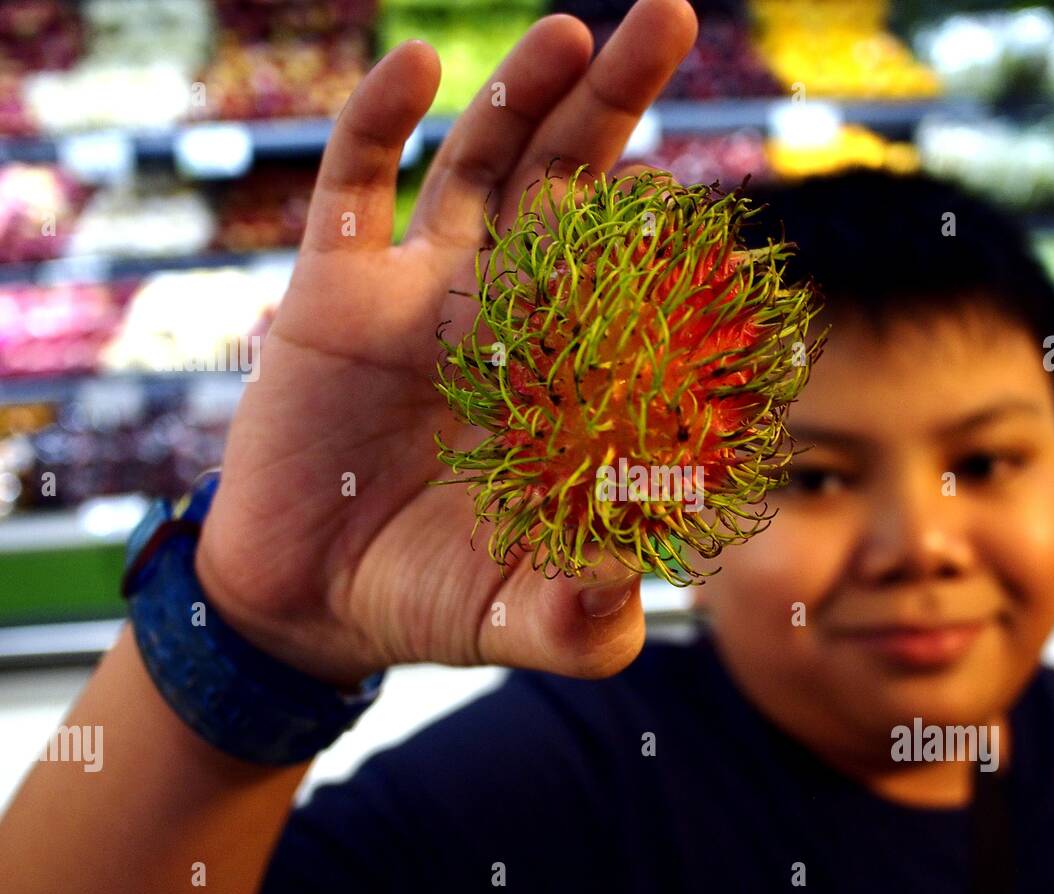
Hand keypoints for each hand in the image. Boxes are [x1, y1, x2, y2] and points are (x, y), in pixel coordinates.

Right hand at [194, 1, 699, 686]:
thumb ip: (584, 623)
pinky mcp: (333, 293)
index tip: (694, 194)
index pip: (627, 284)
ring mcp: (418, 294)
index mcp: (559, 379)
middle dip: (613, 109)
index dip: (663, 234)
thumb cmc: (428, 601)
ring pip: (479, 168)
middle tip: (667, 17)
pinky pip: (356, 188)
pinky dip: (380, 125)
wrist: (309, 602)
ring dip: (520, 96)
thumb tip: (639, 598)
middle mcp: (501, 316)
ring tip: (570, 32)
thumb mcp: (516, 620)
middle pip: (567, 189)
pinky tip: (416, 68)